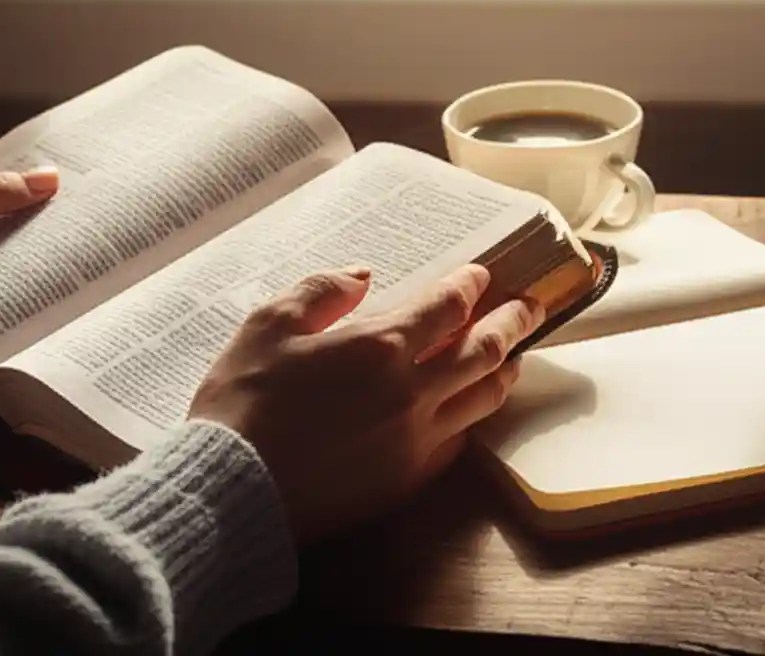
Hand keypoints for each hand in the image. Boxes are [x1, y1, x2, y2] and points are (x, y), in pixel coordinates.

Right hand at [189, 264, 545, 542]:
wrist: (234, 488)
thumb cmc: (243, 402)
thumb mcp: (268, 325)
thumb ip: (320, 291)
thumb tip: (361, 276)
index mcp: (379, 345)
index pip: (446, 307)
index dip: (468, 286)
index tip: (479, 276)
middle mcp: (412, 391)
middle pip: (483, 350)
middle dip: (512, 321)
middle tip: (531, 306)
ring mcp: (416, 439)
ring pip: (482, 399)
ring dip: (503, 370)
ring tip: (513, 356)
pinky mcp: (408, 479)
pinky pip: (458, 441)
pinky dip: (471, 417)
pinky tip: (469, 410)